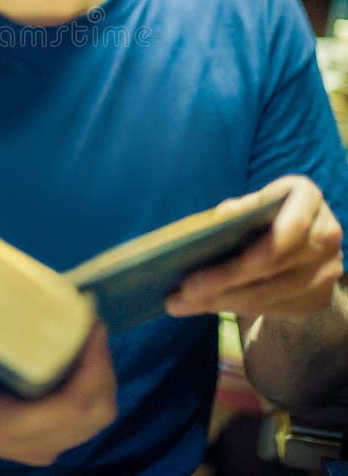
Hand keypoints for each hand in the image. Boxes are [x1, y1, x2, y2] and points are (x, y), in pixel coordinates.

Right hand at [0, 297, 116, 465]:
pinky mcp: (39, 436)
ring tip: (90, 332)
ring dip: (102, 376)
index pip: (65, 409)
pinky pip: (84, 418)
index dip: (91, 369)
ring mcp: (34, 444)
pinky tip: (81, 353)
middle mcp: (21, 441)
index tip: (92, 324)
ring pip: (94, 418)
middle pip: (92, 414)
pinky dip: (93, 387)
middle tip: (93, 321)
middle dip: (104, 368)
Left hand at [165, 175, 343, 321]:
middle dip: (222, 281)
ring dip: (222, 302)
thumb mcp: (251, 200)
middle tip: (181, 292)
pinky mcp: (319, 298)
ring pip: (269, 295)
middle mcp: (327, 234)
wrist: (302, 236)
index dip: (252, 250)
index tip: (211, 263)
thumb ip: (238, 208)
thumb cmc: (267, 211)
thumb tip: (221, 220)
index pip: (289, 227)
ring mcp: (327, 271)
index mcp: (307, 197)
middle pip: (272, 266)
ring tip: (183, 303)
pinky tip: (207, 306)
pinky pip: (273, 310)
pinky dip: (236, 309)